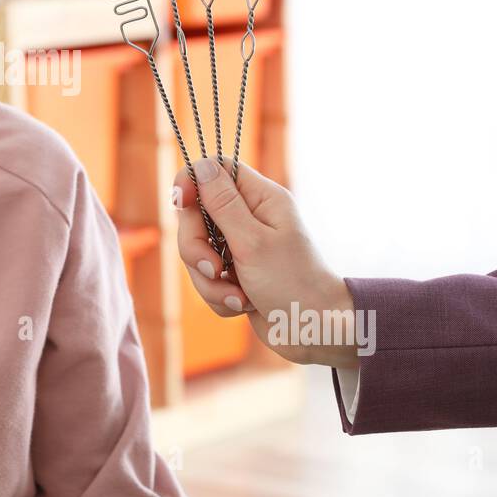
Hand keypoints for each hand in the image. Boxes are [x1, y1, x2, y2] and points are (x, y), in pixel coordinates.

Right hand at [172, 158, 360, 368]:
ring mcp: (240, 246)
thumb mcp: (253, 241)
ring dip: (210, 280)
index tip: (181, 202)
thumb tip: (201, 165)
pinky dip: (218, 295)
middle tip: (215, 269)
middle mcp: (250, 218)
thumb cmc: (294, 283)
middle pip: (196, 215)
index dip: (191, 181)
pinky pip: (206, 277)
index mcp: (261, 199)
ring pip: (197, 251)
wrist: (315, 331)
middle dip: (197, 248)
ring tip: (237, 296)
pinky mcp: (234, 273)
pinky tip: (243, 304)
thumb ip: (223, 204)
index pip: (215, 170)